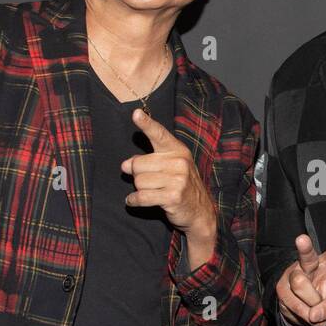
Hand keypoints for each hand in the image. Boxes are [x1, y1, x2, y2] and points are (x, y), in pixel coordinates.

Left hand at [121, 109, 217, 241]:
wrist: (200, 211)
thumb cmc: (181, 186)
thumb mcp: (169, 168)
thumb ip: (147, 161)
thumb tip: (125, 165)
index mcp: (177, 150)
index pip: (158, 134)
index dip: (146, 123)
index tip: (135, 113)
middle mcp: (179, 162)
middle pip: (138, 164)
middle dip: (138, 175)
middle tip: (150, 182)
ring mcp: (178, 180)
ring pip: (139, 181)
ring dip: (139, 189)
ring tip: (152, 192)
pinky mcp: (173, 197)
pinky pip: (141, 196)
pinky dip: (134, 200)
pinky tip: (135, 200)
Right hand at [276, 219, 325, 325]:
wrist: (305, 313)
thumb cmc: (324, 301)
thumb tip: (315, 314)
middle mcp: (309, 264)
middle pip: (307, 256)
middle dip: (304, 247)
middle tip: (302, 239)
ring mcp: (293, 274)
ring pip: (300, 286)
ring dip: (311, 303)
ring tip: (315, 309)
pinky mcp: (281, 287)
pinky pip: (293, 303)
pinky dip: (304, 314)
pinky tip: (308, 314)